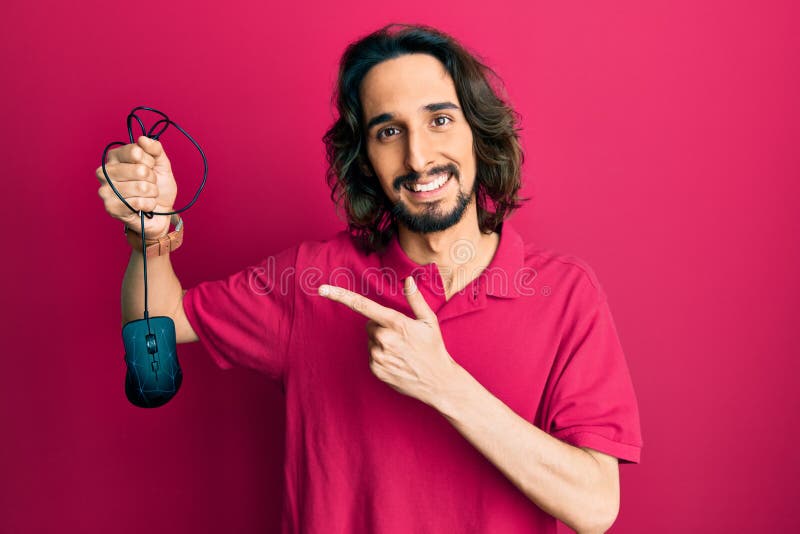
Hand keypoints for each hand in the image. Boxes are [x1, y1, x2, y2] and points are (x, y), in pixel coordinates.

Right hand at [96, 136, 177, 238]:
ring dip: (152, 193)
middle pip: (140, 170)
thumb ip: (155, 149)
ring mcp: (105, 190)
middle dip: (152, 179)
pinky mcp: (111, 207)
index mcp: (115, 157)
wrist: (161, 212)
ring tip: (147, 195)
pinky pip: (138, 203)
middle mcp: (105, 172)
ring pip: (141, 187)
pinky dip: (148, 205)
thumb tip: (143, 139)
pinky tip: (144, 206)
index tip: (150, 167)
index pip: (135, 151)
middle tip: (149, 184)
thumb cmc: (159, 187)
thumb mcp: (161, 165)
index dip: (150, 161)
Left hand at [318, 277, 459, 407]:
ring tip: (402, 352)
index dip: (341, 296)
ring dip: (381, 343)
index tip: (323, 289)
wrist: (437, 382)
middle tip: (402, 338)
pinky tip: (397, 362)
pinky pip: (371, 355)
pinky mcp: (375, 369)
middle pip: (370, 324)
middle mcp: (384, 339)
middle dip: (381, 327)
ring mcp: (378, 356)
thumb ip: (416, 300)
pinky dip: (381, 356)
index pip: (363, 305)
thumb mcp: (429, 322)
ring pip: (371, 341)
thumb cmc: (434, 349)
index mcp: (396, 323)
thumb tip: (408, 280)